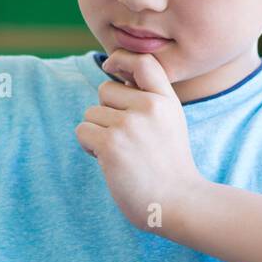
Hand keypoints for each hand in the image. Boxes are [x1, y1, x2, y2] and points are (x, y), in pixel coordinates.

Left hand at [74, 49, 206, 232]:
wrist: (179, 202)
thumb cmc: (170, 166)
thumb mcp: (170, 123)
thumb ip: (150, 100)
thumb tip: (112, 79)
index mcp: (166, 100)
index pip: (143, 61)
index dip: (121, 59)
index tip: (110, 67)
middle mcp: (149, 107)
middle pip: (105, 90)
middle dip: (106, 112)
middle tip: (126, 140)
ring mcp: (130, 125)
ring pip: (91, 113)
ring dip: (97, 133)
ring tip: (122, 154)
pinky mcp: (111, 145)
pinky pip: (83, 131)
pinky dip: (90, 147)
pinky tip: (110, 162)